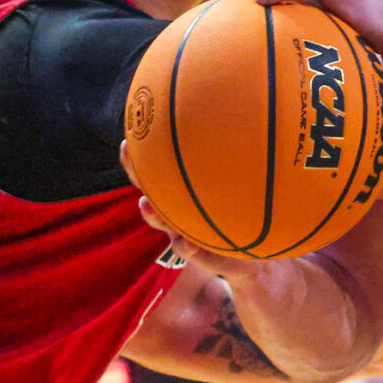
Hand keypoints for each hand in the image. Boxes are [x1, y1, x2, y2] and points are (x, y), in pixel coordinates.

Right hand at [120, 141, 271, 286]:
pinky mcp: (190, 248)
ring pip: (158, 218)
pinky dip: (184, 246)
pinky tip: (190, 246)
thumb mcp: (247, 189)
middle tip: (127, 151)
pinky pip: (181, 247)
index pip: (164, 165)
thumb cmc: (249, 213)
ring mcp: (180, 226)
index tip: (134, 132)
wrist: (255, 249)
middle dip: (136, 170)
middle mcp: (178, 204)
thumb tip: (250, 137)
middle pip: (149, 186)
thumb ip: (240, 172)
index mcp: (188, 187)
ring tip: (147, 205)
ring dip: (151, 212)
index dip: (147, 150)